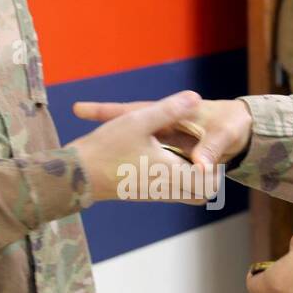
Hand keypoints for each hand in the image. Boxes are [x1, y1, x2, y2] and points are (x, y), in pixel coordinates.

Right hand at [69, 90, 220, 202]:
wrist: (76, 175)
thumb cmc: (106, 147)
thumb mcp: (138, 120)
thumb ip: (169, 109)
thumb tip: (195, 96)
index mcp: (171, 174)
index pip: (209, 182)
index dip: (216, 167)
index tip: (208, 147)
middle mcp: (166, 190)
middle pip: (203, 194)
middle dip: (209, 176)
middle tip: (204, 152)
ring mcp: (153, 195)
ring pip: (188, 195)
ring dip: (193, 177)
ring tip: (186, 151)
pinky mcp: (142, 195)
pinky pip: (171, 193)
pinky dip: (177, 180)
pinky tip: (164, 156)